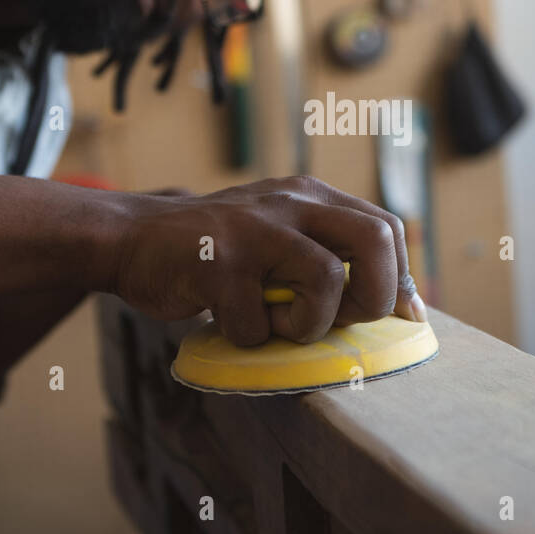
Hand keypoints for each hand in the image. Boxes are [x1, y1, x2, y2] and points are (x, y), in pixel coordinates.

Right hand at [110, 175, 427, 345]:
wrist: (132, 238)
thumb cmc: (216, 251)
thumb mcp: (278, 233)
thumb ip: (326, 252)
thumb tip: (398, 302)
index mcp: (310, 196)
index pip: (387, 227)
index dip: (402, 278)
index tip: (400, 315)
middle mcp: (290, 203)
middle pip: (375, 239)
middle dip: (375, 295)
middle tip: (341, 320)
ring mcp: (255, 230)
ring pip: (327, 279)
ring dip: (309, 323)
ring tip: (276, 324)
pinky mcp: (219, 263)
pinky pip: (258, 321)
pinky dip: (249, 337)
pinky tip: (229, 322)